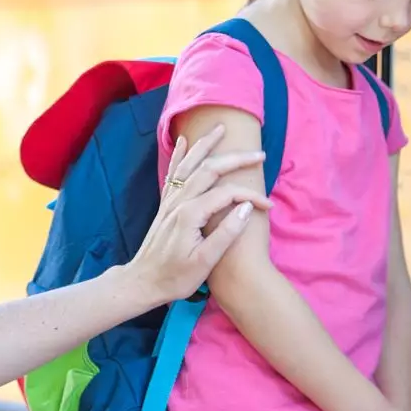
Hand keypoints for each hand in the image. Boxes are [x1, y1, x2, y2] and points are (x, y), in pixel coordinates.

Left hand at [126, 125, 271, 305]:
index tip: (268, 206)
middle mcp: (179, 202)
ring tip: (220, 129)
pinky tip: (184, 142)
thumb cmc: (175, 277)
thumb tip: (245, 208)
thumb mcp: (205, 262)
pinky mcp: (165, 205)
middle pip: (210, 169)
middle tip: (259, 154)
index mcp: (191, 214)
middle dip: (236, 159)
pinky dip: (180, 155)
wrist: (142, 281)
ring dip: (206, 145)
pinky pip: (173, 172)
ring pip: (190, 164)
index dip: (250, 197)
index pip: (227, 194)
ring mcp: (170, 202)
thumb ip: (226, 233)